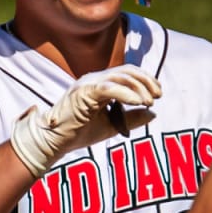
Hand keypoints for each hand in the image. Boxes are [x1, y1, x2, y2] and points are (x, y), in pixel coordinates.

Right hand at [12, 64, 160, 176]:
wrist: (53, 141)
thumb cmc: (79, 133)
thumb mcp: (112, 125)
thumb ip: (132, 118)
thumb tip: (153, 114)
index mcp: (100, 84)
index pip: (127, 73)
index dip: (145, 80)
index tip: (158, 94)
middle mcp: (94, 79)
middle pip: (127, 71)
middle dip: (146, 81)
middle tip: (158, 96)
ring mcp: (87, 83)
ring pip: (120, 77)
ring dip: (139, 88)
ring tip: (149, 101)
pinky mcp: (83, 92)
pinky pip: (109, 88)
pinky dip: (126, 94)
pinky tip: (138, 103)